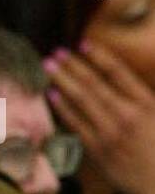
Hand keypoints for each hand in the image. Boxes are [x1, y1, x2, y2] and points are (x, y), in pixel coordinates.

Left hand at [44, 42, 154, 193]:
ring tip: (48, 67)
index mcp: (147, 104)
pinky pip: (76, 124)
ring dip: (63, 81)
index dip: (100, 57)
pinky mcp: (98, 149)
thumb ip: (142, 98)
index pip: (119, 73)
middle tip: (55, 52)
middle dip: (73, 67)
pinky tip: (52, 95)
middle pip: (94, 84)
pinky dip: (63, 108)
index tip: (84, 44)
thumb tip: (126, 82)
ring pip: (82, 101)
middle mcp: (127, 115)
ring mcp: (110, 132)